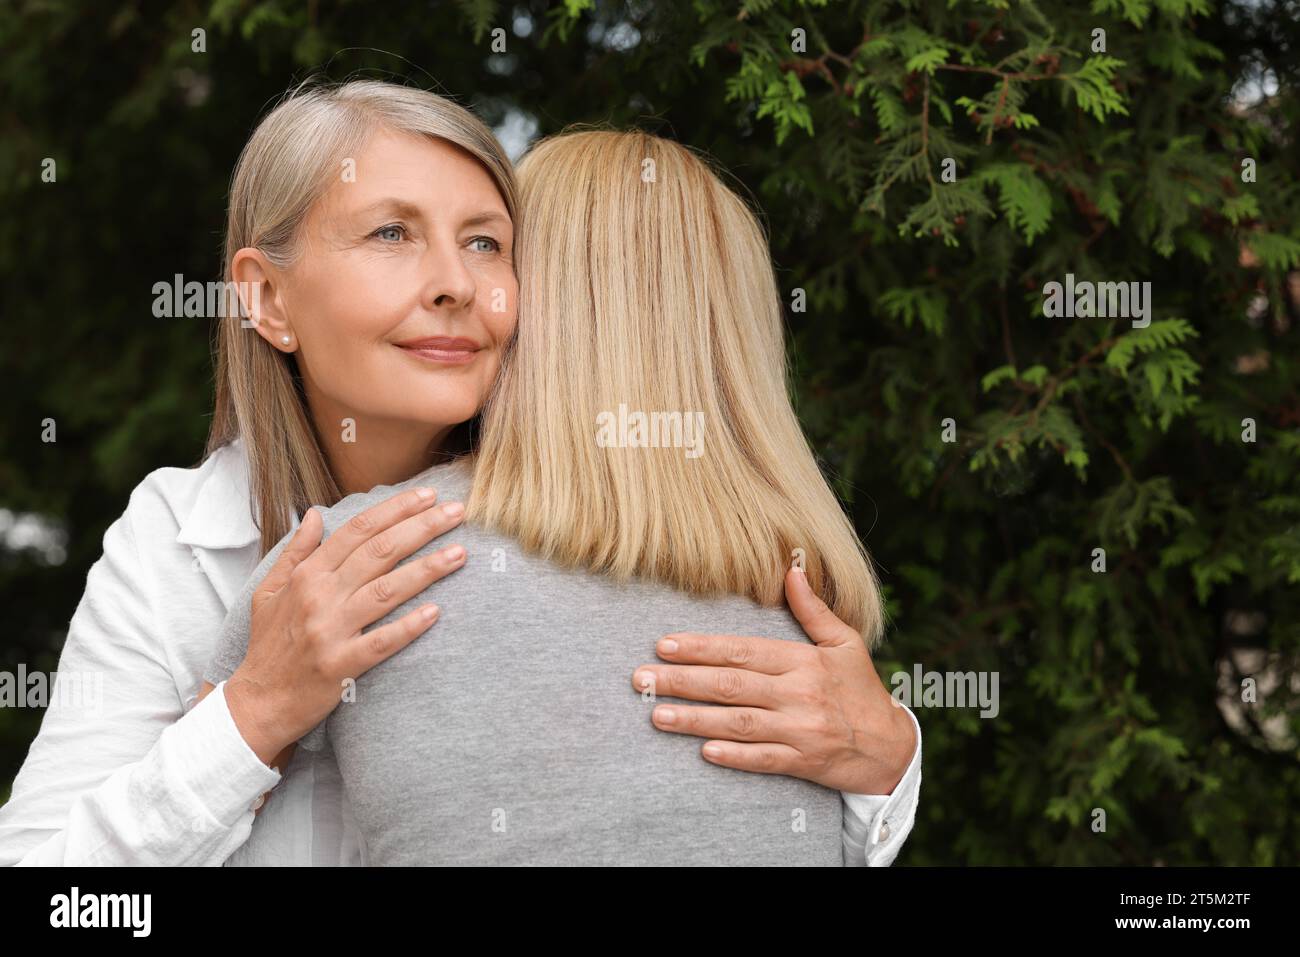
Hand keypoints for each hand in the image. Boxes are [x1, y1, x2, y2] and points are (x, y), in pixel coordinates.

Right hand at [224, 486, 467, 765]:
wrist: (258, 703)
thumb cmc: (269, 646)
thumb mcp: (270, 591)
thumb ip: (296, 551)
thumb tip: (314, 514)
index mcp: (307, 575)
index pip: (358, 530)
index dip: (395, 509)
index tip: (427, 496)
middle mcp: (319, 596)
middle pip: (379, 551)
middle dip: (422, 527)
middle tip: (456, 512)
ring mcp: (330, 631)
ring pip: (386, 590)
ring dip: (427, 569)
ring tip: (460, 553)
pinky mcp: (341, 665)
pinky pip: (381, 642)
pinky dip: (408, 626)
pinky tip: (435, 612)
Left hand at [631, 567, 915, 794]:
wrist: (891, 747)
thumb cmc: (860, 689)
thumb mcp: (844, 643)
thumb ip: (813, 609)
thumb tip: (791, 570)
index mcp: (804, 661)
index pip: (743, 651)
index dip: (702, 647)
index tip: (664, 643)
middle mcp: (800, 694)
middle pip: (732, 686)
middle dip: (683, 680)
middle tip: (641, 678)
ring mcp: (801, 730)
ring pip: (740, 723)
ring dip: (695, 719)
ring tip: (656, 715)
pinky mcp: (802, 762)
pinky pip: (763, 759)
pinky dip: (734, 755)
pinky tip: (703, 751)